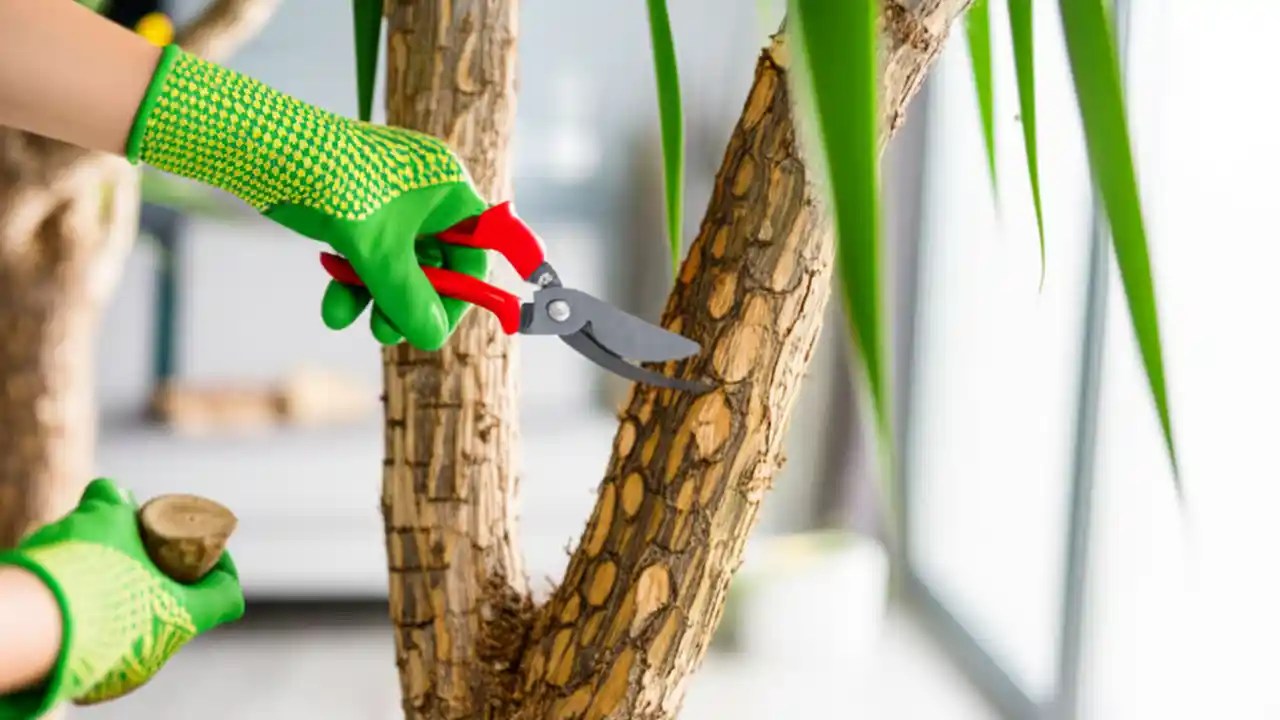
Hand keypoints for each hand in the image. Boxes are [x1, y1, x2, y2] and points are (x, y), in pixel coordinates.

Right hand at [0, 479, 242, 715]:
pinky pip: (106, 641)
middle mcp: (162, 650)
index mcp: (186, 614)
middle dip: (162, 574)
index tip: (203, 545)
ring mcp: (128, 668)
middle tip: (139, 549)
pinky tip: (75, 594)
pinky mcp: (92, 675)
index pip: (227, 593)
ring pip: (141, 623)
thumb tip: (115, 492)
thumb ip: (113, 503)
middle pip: (180, 606)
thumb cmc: (83, 573)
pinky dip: (98, 617)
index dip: (221, 565)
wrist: (28, 627)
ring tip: (98, 566)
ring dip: (128, 594)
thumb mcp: (102, 521)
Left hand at [129, 45, 489, 349]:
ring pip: (398, 264)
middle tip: (389, 331)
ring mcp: (390, 199)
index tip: (438, 325)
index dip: (464, 292)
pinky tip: (333, 308)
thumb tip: (431, 337)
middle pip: (437, 262)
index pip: (477, 250)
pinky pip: (368, 254)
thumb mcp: (377, 252)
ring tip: (361, 325)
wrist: (266, 147)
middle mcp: (426, 191)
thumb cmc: (335, 185)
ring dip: (380, 299)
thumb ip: (408, 298)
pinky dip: (353, 282)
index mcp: (448, 187)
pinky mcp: (357, 207)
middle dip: (411, 301)